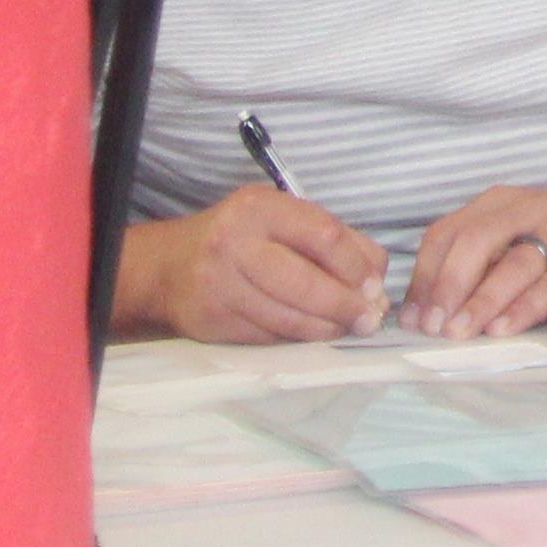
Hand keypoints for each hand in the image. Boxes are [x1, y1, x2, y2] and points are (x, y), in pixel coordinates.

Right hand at [128, 186, 391, 344]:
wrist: (170, 266)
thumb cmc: (242, 238)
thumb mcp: (284, 218)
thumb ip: (335, 239)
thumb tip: (377, 276)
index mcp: (261, 208)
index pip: (325, 237)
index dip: (357, 267)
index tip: (375, 286)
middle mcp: (235, 243)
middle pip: (307, 283)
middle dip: (346, 306)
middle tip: (369, 319)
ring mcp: (220, 285)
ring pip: (288, 317)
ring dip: (326, 328)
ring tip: (348, 328)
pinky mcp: (212, 321)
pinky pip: (268, 336)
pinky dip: (297, 338)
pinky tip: (313, 333)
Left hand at [405, 183, 546, 340]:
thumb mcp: (517, 232)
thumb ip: (477, 262)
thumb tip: (424, 311)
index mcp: (501, 202)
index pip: (447, 233)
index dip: (424, 276)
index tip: (413, 317)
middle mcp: (530, 209)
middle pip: (475, 242)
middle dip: (447, 286)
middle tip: (433, 328)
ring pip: (513, 263)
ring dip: (481, 301)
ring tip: (459, 333)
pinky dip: (526, 306)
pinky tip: (505, 328)